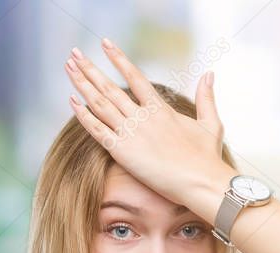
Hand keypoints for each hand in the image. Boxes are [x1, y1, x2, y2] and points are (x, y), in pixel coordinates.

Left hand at [64, 39, 233, 212]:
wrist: (201, 182)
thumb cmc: (208, 158)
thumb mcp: (211, 124)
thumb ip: (206, 98)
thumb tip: (209, 74)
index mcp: (161, 109)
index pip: (135, 77)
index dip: (118, 59)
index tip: (105, 44)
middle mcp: (143, 117)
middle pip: (110, 87)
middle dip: (90, 68)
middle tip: (74, 53)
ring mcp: (131, 133)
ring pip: (100, 103)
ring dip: (82, 84)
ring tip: (68, 67)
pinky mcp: (123, 151)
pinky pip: (97, 130)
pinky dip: (83, 115)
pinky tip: (72, 101)